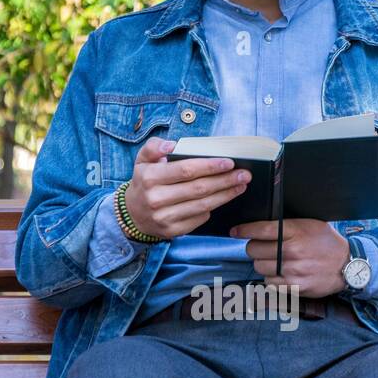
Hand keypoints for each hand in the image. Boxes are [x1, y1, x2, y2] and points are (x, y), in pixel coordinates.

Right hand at [123, 136, 251, 238]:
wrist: (133, 215)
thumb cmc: (144, 182)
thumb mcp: (142, 160)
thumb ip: (153, 147)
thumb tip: (171, 145)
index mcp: (149, 177)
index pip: (185, 170)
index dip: (210, 166)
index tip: (229, 162)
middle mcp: (156, 199)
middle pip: (198, 188)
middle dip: (225, 180)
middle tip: (244, 174)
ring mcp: (164, 217)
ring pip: (203, 205)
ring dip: (225, 195)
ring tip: (240, 185)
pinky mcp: (172, 231)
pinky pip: (199, 219)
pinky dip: (212, 208)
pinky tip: (222, 199)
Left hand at [230, 218, 350, 296]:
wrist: (348, 265)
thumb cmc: (326, 242)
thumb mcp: (310, 224)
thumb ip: (287, 225)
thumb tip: (260, 226)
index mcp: (296, 231)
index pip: (260, 229)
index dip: (243, 230)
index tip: (235, 231)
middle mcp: (293, 250)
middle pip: (254, 250)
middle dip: (254, 248)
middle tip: (261, 248)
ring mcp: (293, 270)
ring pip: (259, 267)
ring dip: (262, 264)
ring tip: (274, 261)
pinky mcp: (295, 287)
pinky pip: (269, 283)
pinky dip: (271, 279)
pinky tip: (280, 273)